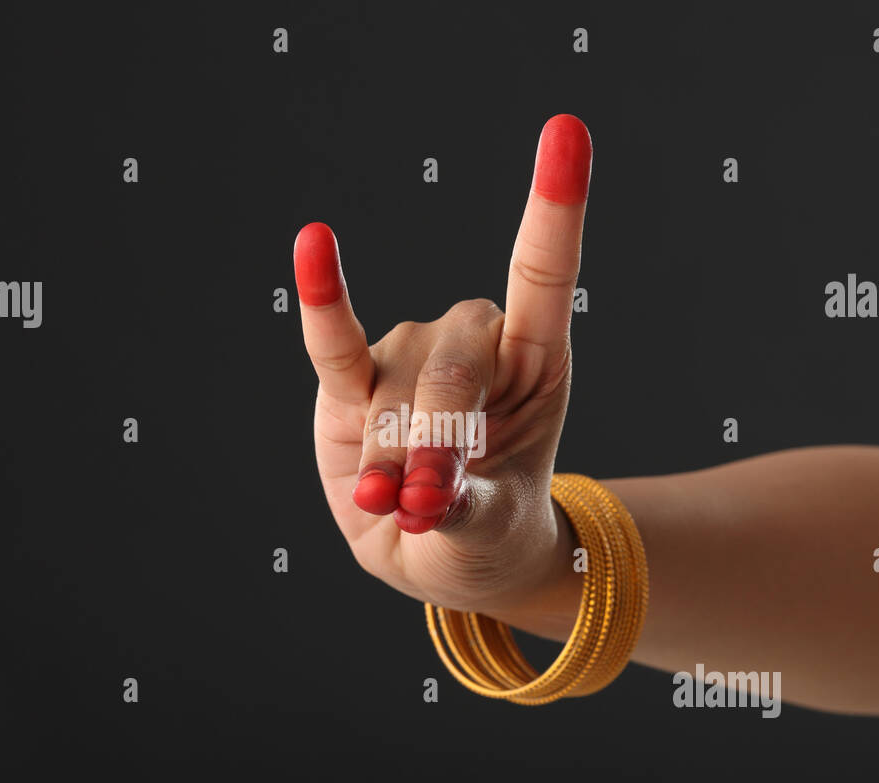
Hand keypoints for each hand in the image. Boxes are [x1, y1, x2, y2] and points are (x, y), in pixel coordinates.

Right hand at [294, 114, 592, 632]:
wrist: (438, 554)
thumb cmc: (485, 532)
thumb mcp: (493, 534)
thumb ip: (466, 511)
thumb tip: (418, 495)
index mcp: (533, 363)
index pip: (544, 274)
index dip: (554, 208)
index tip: (564, 131)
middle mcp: (473, 347)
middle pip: (456, 363)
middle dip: (440, 437)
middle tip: (428, 498)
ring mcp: (409, 359)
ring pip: (396, 387)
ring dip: (392, 454)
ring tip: (400, 504)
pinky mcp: (350, 384)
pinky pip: (334, 344)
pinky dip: (325, 301)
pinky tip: (314, 247)